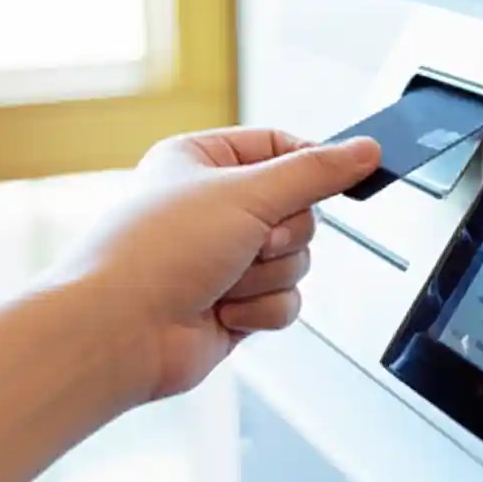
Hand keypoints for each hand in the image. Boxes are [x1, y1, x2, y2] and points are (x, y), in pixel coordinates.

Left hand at [47, 128, 379, 401]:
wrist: (118, 333)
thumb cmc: (153, 255)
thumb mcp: (247, 194)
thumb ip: (316, 173)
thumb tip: (365, 151)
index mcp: (202, 162)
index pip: (282, 147)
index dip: (311, 166)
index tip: (335, 176)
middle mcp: (213, 208)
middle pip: (299, 212)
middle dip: (281, 237)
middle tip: (249, 242)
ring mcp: (224, 259)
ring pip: (295, 261)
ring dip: (268, 276)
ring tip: (224, 280)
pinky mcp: (234, 304)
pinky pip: (285, 301)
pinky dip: (261, 309)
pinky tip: (225, 310)